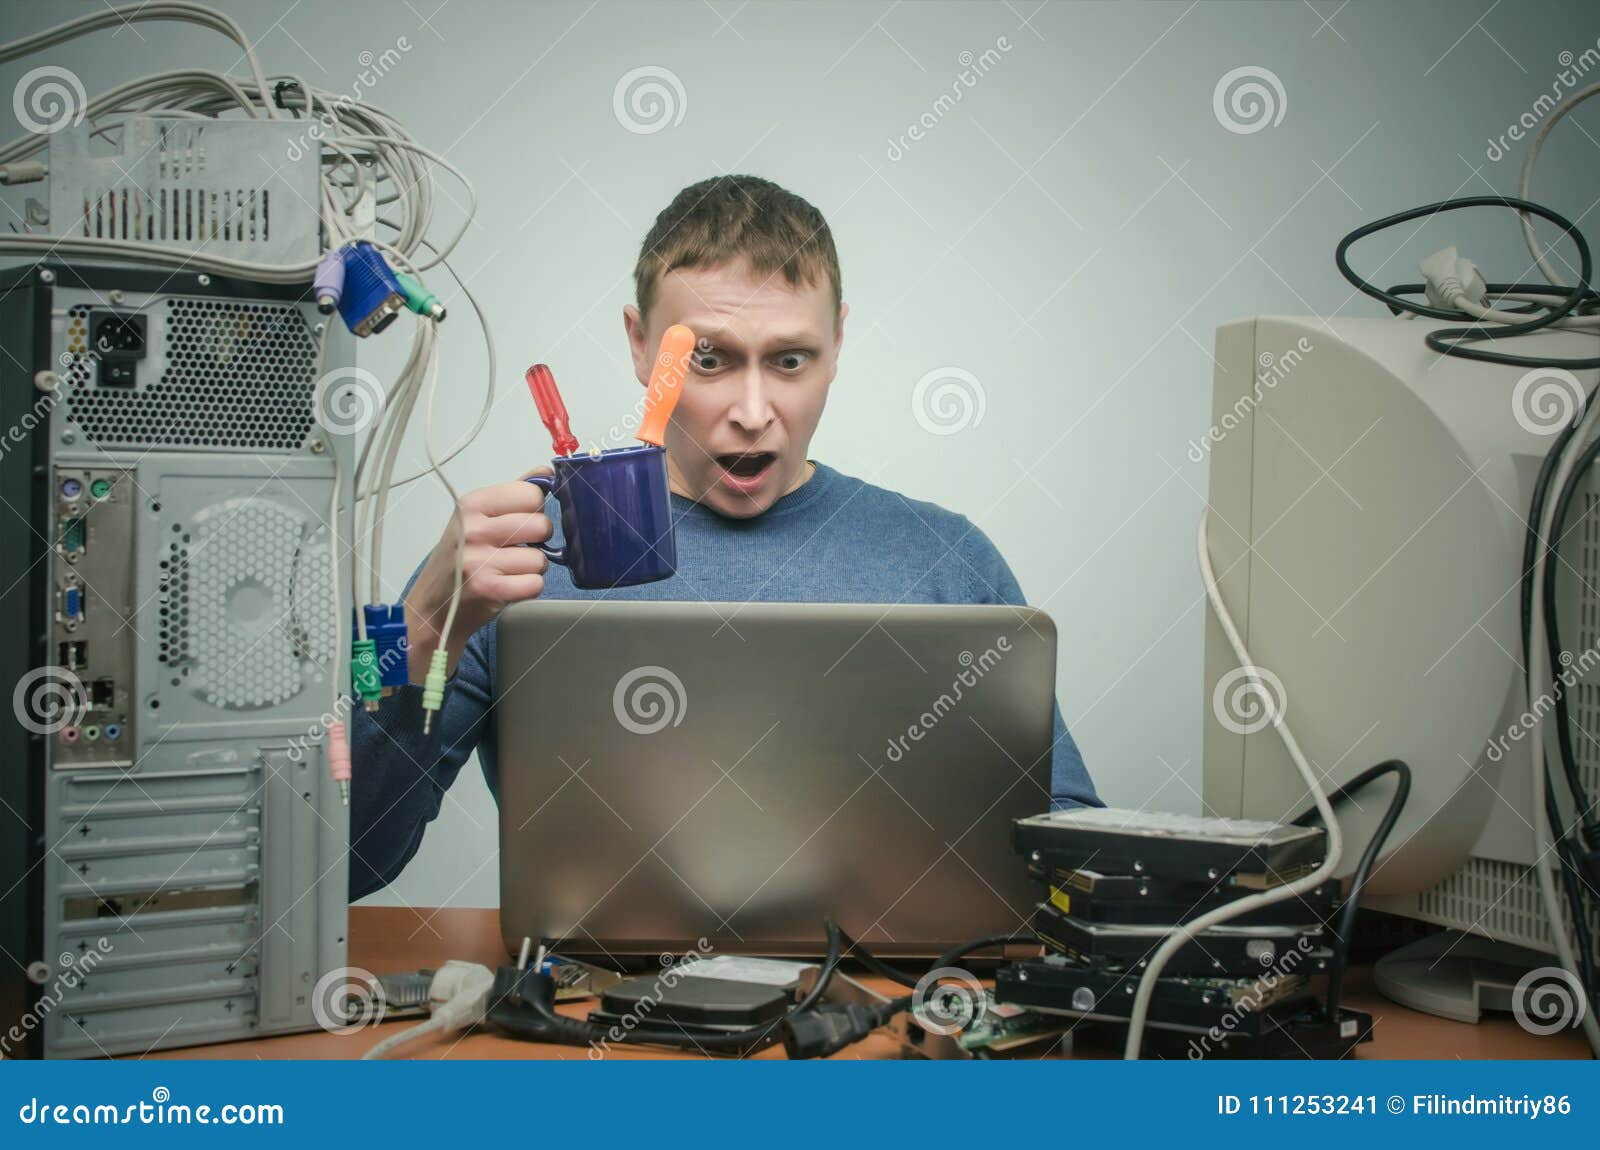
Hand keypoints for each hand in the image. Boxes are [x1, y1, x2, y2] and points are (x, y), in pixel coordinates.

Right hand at [402, 469, 553, 680]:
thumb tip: (545, 471)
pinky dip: (528, 588)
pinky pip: (535, 583)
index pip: (531, 493)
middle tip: (516, 548)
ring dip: (532, 568)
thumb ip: (512, 494)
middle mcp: (473, 530)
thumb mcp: (477, 518)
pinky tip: (509, 585)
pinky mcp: (489, 589)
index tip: (520, 519)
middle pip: (541, 525)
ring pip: (541, 558)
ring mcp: (479, 560)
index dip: (534, 509)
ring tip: (509, 569)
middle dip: (538, 540)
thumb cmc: (459, 560)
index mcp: (471, 505)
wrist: (435, 606)